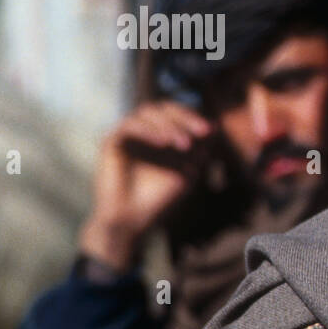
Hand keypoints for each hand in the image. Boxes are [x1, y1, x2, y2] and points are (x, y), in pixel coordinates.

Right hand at [78, 100, 213, 270]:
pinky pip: (129, 126)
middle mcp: (143, 130)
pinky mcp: (111, 141)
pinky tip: (163, 143)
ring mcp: (126, 134)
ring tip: (183, 145)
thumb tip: (216, 124)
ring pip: (147, 113)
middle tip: (200, 133)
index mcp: (160, 134)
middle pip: (163, 107)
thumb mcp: (188, 171)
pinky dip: (148, 130)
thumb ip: (200, 149)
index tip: (208, 131)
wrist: (133, 221)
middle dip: (184, 118)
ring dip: (169, 125)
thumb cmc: (160, 198)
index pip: (177, 114)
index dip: (193, 118)